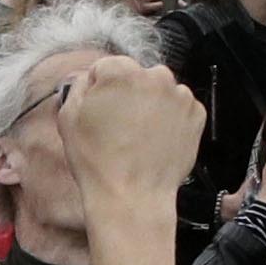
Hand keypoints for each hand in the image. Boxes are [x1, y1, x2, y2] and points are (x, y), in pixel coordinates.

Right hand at [57, 52, 206, 229]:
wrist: (132, 196)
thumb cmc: (98, 162)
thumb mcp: (68, 119)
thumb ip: (77, 88)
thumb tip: (86, 79)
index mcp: (121, 72)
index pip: (106, 68)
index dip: (98, 90)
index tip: (99, 109)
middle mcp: (155, 76)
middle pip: (136, 76)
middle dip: (127, 94)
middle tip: (118, 126)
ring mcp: (179, 95)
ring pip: (159, 91)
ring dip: (150, 105)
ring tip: (137, 137)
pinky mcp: (196, 114)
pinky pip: (179, 108)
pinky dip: (169, 119)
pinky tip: (154, 140)